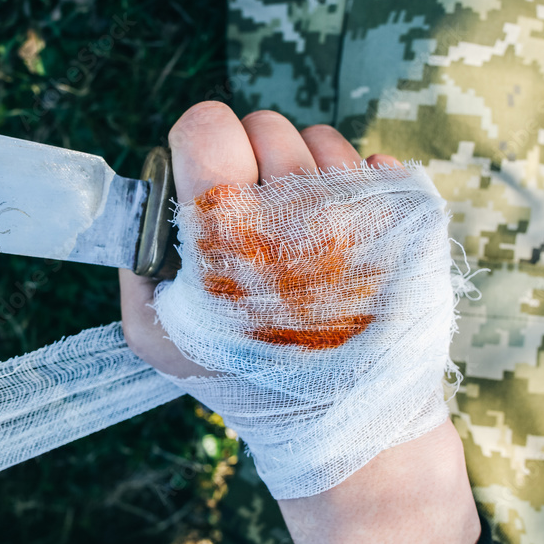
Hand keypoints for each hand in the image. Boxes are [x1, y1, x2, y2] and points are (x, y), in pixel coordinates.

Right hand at [119, 101, 399, 375]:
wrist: (342, 419)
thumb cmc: (240, 376)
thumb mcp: (156, 333)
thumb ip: (138, 258)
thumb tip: (150, 198)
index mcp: (225, 233)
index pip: (207, 125)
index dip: (198, 143)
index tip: (206, 174)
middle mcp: (293, 213)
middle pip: (263, 124)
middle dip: (250, 158)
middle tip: (254, 214)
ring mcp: (356, 213)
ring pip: (318, 137)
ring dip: (302, 171)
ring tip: (301, 230)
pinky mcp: (404, 219)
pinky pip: (369, 161)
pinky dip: (353, 189)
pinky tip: (344, 236)